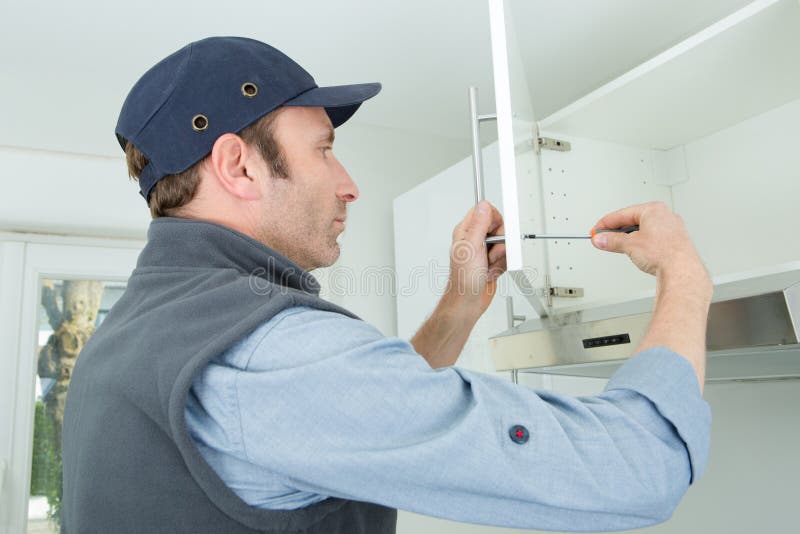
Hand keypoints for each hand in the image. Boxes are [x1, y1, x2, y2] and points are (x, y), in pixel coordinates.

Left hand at [444, 200, 506, 315]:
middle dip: (500, 243)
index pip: (485, 211)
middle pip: (499, 227)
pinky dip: (501, 266)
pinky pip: (506, 257)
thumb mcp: (472, 247)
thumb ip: (479, 224)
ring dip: (500, 258)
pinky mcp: (491, 261)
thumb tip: (483, 205)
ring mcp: (483, 250)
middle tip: (490, 253)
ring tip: (488, 265)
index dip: (494, 221)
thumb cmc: (464, 279)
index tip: (494, 234)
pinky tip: (490, 272)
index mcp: (466, 231)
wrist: (468, 301)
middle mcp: (475, 239)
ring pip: (504, 243)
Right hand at [590, 201, 708, 283]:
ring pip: (643, 230)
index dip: (605, 223)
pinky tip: (636, 252)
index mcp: (653, 209)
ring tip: (619, 247)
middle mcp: (664, 216)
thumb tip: (601, 239)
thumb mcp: (629, 245)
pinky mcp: (674, 241)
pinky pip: (652, 238)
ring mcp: (671, 229)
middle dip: (616, 231)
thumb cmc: (664, 252)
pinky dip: (640, 244)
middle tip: (604, 239)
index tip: (596, 231)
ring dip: (628, 239)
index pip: (622, 214)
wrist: (681, 270)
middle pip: (632, 221)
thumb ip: (611, 241)